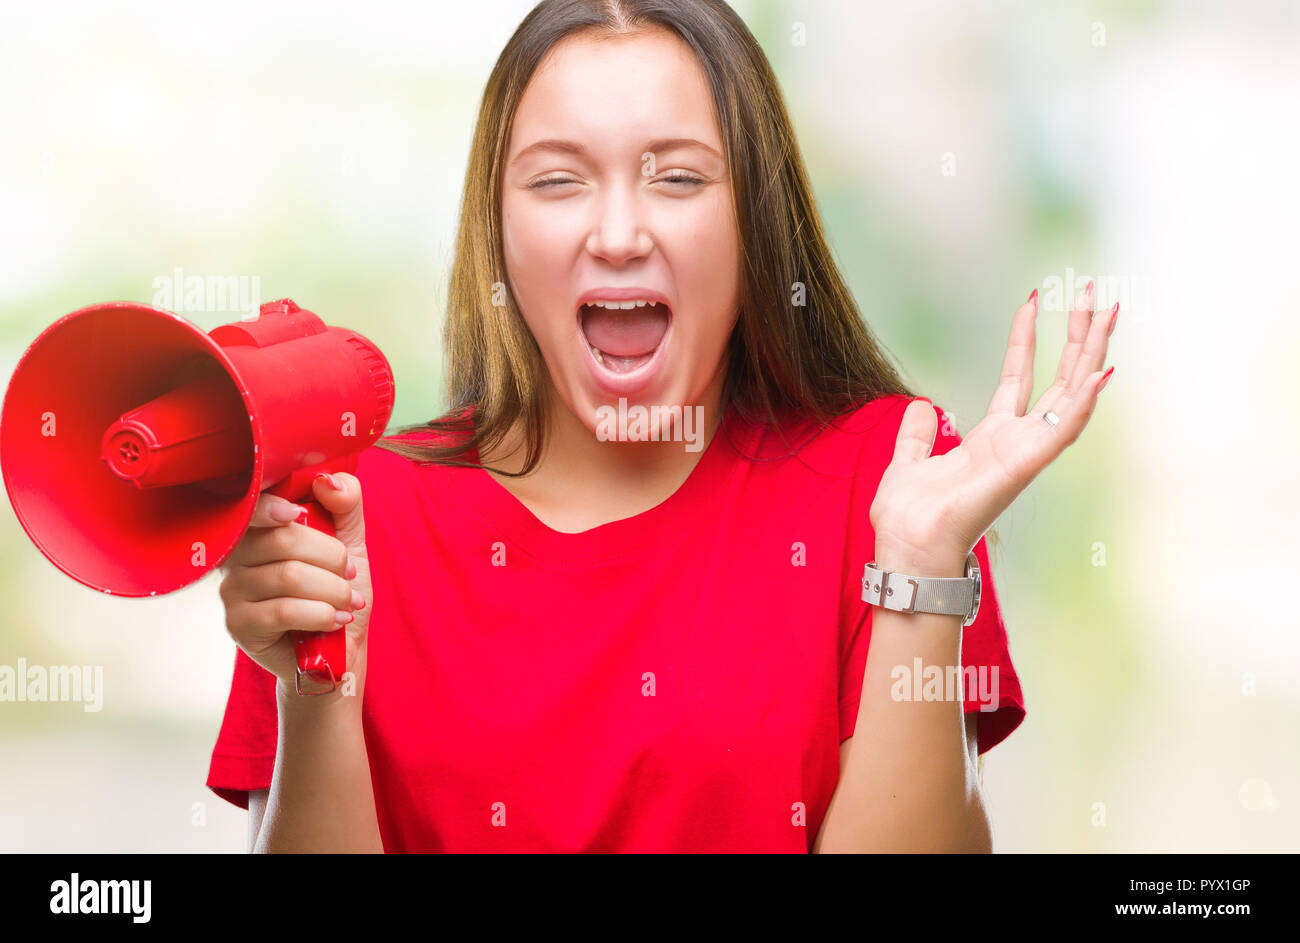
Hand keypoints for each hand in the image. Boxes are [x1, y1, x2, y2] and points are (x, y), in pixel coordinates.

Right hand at [217, 473, 371, 689]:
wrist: (338, 650)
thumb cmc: (338, 592)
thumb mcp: (351, 542)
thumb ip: (344, 504)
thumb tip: (326, 480)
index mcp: (259, 528)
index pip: (251, 505)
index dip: (272, 506)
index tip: (299, 513)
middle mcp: (236, 555)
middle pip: (282, 540)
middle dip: (332, 558)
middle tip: (350, 576)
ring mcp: (232, 591)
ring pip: (288, 576)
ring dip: (333, 590)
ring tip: (348, 602)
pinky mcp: (239, 624)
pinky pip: (283, 610)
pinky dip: (320, 614)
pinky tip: (334, 620)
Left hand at [870, 283, 1115, 574]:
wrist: (907, 548)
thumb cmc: (910, 517)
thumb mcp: (908, 462)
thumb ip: (918, 435)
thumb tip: (921, 405)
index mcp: (991, 440)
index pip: (1017, 379)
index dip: (1026, 340)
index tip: (1033, 300)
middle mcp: (1016, 444)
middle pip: (1058, 380)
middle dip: (1078, 338)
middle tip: (1095, 294)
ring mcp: (1025, 455)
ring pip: (1070, 395)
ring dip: (1091, 354)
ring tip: (1106, 312)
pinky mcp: (1024, 467)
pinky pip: (1061, 430)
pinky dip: (1083, 403)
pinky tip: (1102, 371)